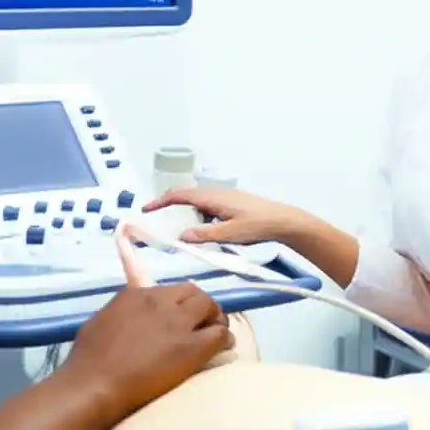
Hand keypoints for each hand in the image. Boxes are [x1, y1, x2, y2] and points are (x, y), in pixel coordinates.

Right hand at [61, 282, 233, 425]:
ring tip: (216, 330)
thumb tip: (130, 312)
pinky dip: (224, 338)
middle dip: (201, 305)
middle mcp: (161, 302)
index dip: (177, 302)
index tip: (178, 314)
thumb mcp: (102, 319)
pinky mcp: (192, 346)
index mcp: (137, 295)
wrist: (95, 383)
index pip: (168, 290)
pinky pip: (219, 334)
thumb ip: (122, 310)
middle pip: (193, 292)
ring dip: (215, 318)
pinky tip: (224, 345)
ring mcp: (178, 323)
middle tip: (203, 320)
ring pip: (210, 307)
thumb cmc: (88, 358)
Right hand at [143, 187, 305, 243]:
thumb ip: (204, 235)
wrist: (283, 221)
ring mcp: (225, 196)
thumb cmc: (257, 226)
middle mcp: (217, 193)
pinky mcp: (233, 203)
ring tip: (183, 228)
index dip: (161, 201)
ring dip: (188, 212)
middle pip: (187, 195)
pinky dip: (201, 215)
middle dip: (171, 205)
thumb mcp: (229, 234)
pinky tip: (207, 229)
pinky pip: (209, 206)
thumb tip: (180, 236)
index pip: (180, 195)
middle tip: (158, 217)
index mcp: (213, 197)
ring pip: (199, 201)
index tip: (146, 208)